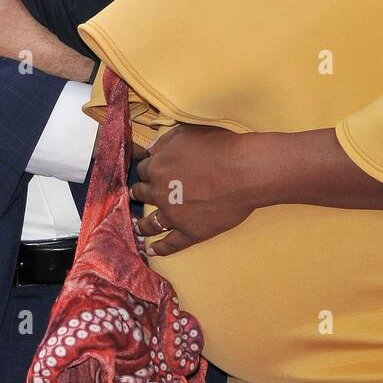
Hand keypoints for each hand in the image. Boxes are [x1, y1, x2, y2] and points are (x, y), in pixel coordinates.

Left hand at [130, 124, 260, 255]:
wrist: (244, 171)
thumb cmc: (220, 146)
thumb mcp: (187, 132)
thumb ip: (165, 141)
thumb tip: (150, 150)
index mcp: (157, 167)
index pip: (143, 171)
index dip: (146, 172)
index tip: (147, 175)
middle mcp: (160, 192)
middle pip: (143, 195)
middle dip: (140, 194)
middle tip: (138, 197)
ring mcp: (174, 215)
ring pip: (151, 223)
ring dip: (142, 225)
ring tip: (138, 227)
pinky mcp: (190, 232)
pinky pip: (171, 244)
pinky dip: (160, 248)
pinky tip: (152, 250)